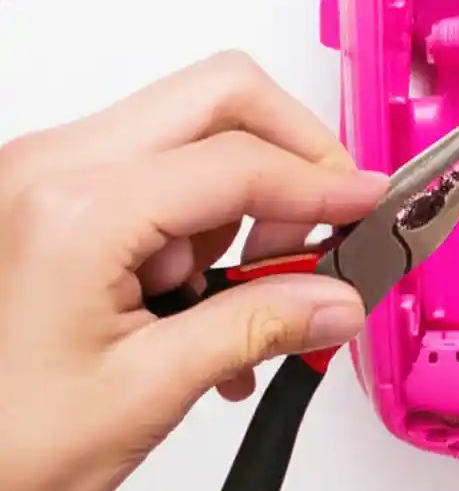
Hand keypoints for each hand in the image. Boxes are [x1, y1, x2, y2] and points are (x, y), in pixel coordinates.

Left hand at [0, 51, 388, 490]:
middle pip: (219, 100)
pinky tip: (210, 302)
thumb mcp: (147, 390)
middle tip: (327, 220)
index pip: (239, 161)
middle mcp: (56, 167)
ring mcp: (53, 176)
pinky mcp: (59, 197)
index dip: (323, 182)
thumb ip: (259, 329)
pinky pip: (166, 176)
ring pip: (197, 133)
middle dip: (293, 153)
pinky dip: (210, 226)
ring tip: (248, 294)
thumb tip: (338, 299)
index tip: (373, 206)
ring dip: (246, 203)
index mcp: (75, 208)